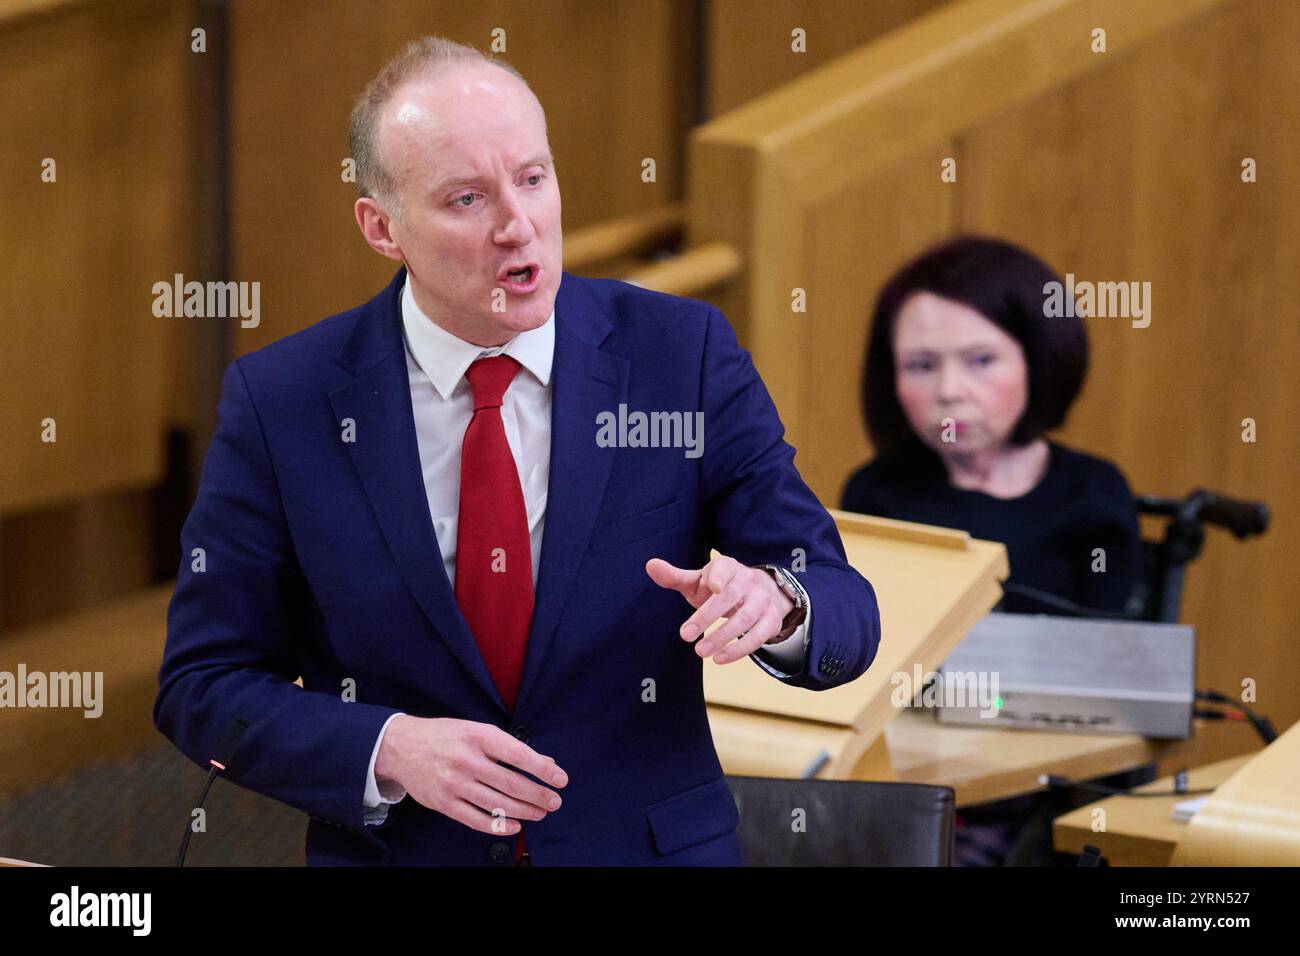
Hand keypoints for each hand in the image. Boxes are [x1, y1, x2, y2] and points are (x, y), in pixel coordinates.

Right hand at [374, 715, 567, 835]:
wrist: (402, 746)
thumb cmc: (445, 736)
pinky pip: (476, 820)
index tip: (561, 779)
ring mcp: (454, 783)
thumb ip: (509, 747)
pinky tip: (515, 826)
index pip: (519, 755)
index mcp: (478, 736)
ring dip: (525, 811)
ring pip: (497, 804)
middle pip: (512, 784)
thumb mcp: (477, 730)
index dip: (543, 769)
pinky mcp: (444, 803)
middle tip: (554, 801)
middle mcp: (467, 760)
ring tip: (540, 812)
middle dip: (539, 795)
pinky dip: (499, 826)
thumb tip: (545, 763)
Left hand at [645, 554, 794, 663]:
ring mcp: (762, 601)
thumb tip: (651, 565)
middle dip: (708, 616)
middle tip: (685, 635)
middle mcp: (748, 581)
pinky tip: (720, 659)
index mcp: (727, 567)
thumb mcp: (698, 581)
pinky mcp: (771, 620)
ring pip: (745, 619)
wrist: (762, 591)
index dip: (718, 576)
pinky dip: (739, 650)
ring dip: (723, 637)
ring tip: (700, 652)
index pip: (724, 568)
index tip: (711, 587)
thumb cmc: (720, 587)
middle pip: (730, 597)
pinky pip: (758, 637)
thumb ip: (675, 577)